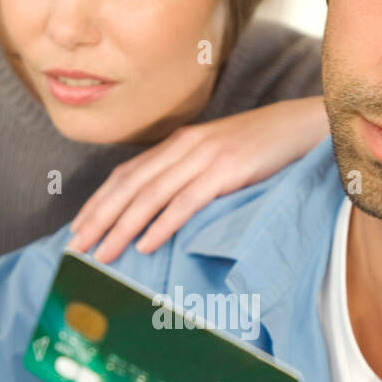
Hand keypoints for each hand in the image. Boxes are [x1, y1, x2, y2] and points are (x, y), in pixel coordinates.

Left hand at [69, 98, 326, 261]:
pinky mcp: (227, 171)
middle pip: (129, 186)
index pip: (126, 174)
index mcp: (178, 144)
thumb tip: (165, 209)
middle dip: (98, 218)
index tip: (77, 229)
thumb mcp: (220, 158)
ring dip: (122, 227)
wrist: (305, 126)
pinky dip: (163, 224)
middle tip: (75, 248)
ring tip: (102, 254)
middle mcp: (184, 147)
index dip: (98, 202)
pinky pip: (187, 201)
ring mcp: (204, 157)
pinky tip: (146, 245)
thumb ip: (191, 175)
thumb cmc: (264, 148)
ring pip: (151, 196)